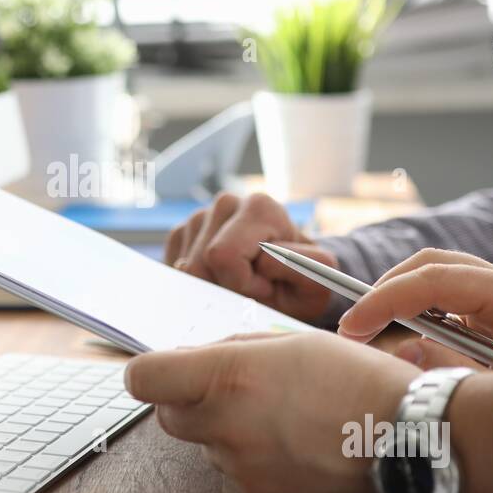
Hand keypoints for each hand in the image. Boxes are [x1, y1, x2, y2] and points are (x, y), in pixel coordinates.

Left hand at [126, 331, 492, 492]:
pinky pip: (243, 475)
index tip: (168, 368)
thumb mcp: (297, 343)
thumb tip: (201, 357)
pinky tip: (301, 447)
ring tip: (286, 417)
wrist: (415, 444)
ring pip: (209, 446)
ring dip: (229, 430)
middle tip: (233, 388)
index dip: (152, 371)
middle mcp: (227, 426)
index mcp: (230, 377)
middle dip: (189, 400)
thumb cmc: (361, 382)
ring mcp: (244, 469)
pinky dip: (260, 461)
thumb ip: (238, 351)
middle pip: (170, 416)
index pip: (145, 378)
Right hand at [163, 192, 336, 321]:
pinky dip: (196, 282)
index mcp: (261, 207)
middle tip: (252, 289)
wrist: (288, 281)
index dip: (244, 283)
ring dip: (211, 285)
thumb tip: (263, 261)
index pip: (224, 255)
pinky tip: (219, 281)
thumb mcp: (317, 282)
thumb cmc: (302, 283)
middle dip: (224, 286)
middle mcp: (228, 203)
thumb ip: (299, 268)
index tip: (266, 286)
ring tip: (238, 283)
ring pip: (185, 267)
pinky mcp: (183, 232)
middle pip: (199, 262)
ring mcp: (201, 216)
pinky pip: (175, 266)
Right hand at [337, 248, 492, 368]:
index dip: (388, 298)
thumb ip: (449, 372)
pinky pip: (449, 309)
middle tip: (353, 329)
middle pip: (435, 265)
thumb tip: (400, 349)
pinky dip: (419, 322)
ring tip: (373, 343)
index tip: (352, 327)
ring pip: (438, 282)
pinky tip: (406, 350)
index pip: (440, 278)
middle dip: (388, 291)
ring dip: (401, 305)